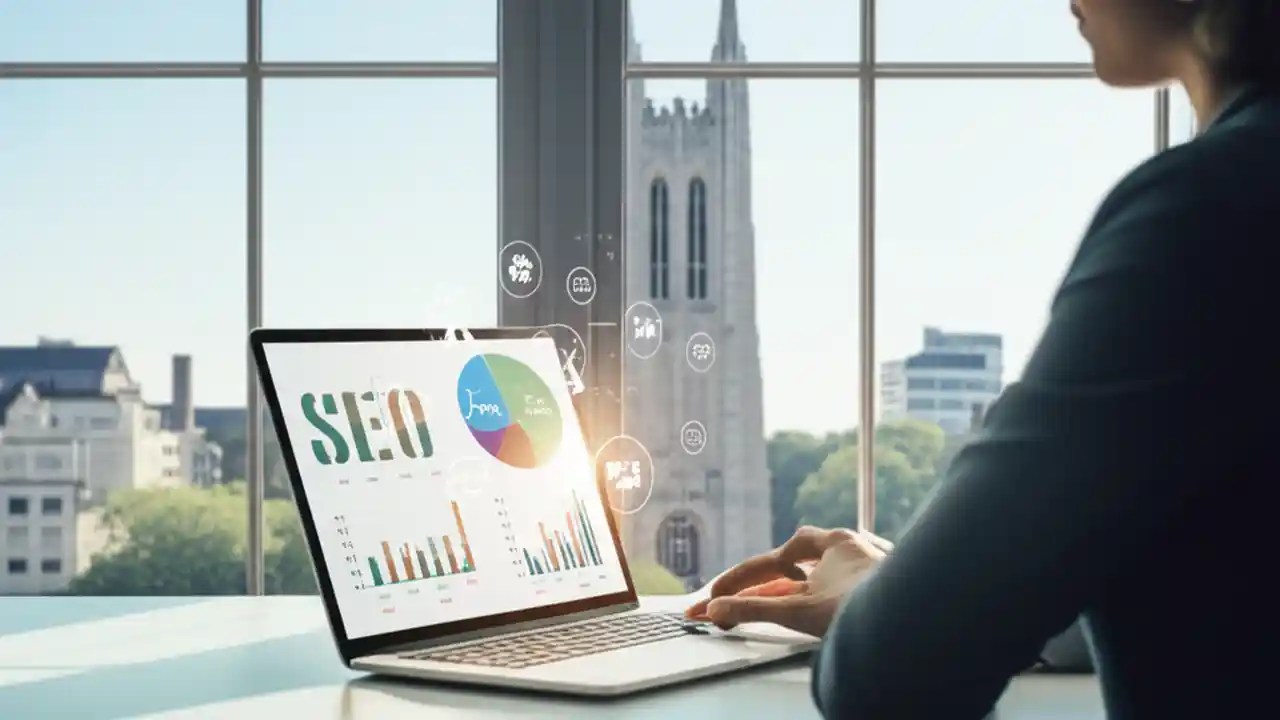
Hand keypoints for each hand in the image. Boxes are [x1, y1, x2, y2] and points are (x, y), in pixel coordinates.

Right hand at [684, 526, 889, 637]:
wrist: (915, 624)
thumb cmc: (864, 610)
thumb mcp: (799, 611)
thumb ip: (755, 609)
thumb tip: (718, 607)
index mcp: (835, 543)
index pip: (776, 558)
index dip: (742, 577)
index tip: (719, 594)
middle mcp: (855, 549)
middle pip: (797, 563)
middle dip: (764, 582)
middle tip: (736, 599)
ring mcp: (872, 570)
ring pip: (822, 575)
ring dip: (791, 589)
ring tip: (767, 601)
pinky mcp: (884, 590)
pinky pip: (842, 588)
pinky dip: (819, 597)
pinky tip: (815, 608)